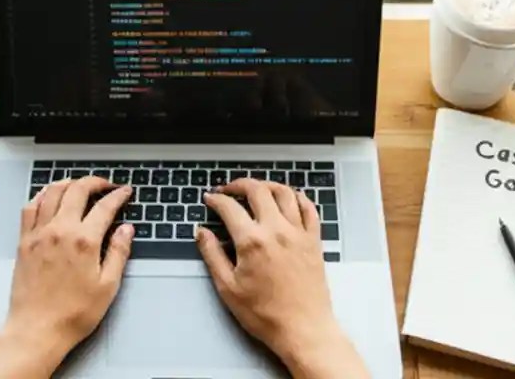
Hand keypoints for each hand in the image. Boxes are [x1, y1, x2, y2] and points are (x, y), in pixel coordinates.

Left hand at [0, 177, 133, 378]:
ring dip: (69, 182)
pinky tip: (49, 195)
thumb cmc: (72, 314)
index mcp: (84, 241)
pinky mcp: (24, 241)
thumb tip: (126, 230)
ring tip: (79, 184)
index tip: (124, 192)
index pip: (105, 206)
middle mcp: (60, 231)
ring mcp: (39, 234)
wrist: (37, 329)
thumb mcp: (107, 286)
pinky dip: (42, 195)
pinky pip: (30, 207)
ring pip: (52, 192)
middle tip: (105, 185)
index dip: (118, 195)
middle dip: (95, 182)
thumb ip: (118, 252)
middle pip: (78, 190)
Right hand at [198, 179, 368, 378]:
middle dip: (239, 184)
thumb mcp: (228, 288)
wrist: (303, 329)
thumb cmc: (266, 314)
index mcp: (252, 241)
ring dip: (267, 185)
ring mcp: (298, 233)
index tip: (210, 199)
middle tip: (229, 189)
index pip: (230, 207)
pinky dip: (297, 197)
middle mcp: (277, 231)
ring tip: (256, 189)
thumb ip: (212, 255)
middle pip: (258, 190)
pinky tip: (290, 197)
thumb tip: (201, 233)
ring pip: (284, 193)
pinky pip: (309, 208)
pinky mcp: (313, 241)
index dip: (216, 199)